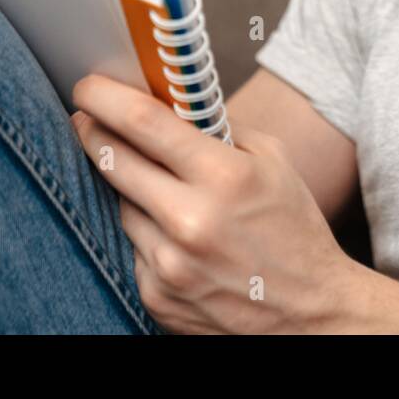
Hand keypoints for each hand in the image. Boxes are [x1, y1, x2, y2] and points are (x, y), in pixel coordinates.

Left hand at [71, 74, 358, 333]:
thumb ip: (220, 128)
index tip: (88, 86)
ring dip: (132, 191)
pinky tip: (181, 242)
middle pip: (112, 160)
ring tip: (167, 195)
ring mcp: (169, 264)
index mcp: (224, 176)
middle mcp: (190, 220)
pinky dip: (150, 237)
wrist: (311, 313)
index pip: (143, 122)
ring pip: (121, 206)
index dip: (104, 97)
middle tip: (87, 120)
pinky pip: (134, 249)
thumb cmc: (294, 229)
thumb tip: (168, 103)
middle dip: (93, 133)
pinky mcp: (156, 296)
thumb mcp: (274, 162)